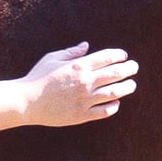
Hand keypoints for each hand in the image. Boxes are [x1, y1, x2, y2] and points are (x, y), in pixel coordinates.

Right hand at [18, 42, 138, 126]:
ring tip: (132, 85)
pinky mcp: (81, 115)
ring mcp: (84, 99)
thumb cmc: (38, 78)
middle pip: (116, 74)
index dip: (118, 55)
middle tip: (134, 67)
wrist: (27, 102)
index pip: (107, 57)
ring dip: (127, 87)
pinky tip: (116, 103)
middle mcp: (85, 82)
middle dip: (129, 69)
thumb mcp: (52, 59)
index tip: (123, 56)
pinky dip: (113, 106)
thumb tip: (86, 45)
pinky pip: (104, 111)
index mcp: (78, 66)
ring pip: (115, 93)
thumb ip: (71, 52)